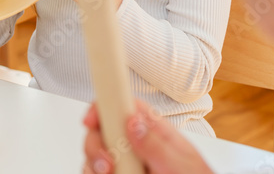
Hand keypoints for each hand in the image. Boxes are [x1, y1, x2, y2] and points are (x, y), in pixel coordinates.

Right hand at [82, 101, 213, 173]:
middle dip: (95, 144)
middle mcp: (136, 143)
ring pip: (94, 154)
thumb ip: (157, 145)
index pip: (123, 106)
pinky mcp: (120, 173)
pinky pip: (95, 171)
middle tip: (106, 162)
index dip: (103, 106)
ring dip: (93, 163)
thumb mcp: (182, 164)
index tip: (91, 119)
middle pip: (101, 130)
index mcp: (154, 130)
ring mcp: (126, 162)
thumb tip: (133, 122)